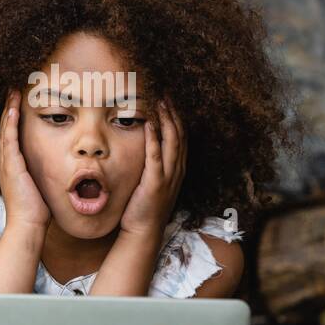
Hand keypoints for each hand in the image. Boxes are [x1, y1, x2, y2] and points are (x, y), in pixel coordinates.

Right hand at [0, 89, 50, 231]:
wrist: (28, 224)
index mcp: (11, 164)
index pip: (10, 134)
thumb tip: (55, 167)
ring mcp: (6, 163)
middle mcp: (6, 161)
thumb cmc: (36, 209)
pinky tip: (13, 109)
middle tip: (12, 89)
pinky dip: (10, 123)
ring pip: (5, 128)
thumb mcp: (38, 185)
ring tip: (12, 91)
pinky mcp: (11, 166)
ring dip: (8, 109)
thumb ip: (41, 173)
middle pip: (5, 127)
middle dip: (8, 107)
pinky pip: (9, 139)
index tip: (18, 101)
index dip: (12, 116)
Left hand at [120, 97, 186, 238]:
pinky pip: (156, 156)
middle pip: (179, 135)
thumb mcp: (153, 181)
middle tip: (166, 94)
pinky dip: (154, 139)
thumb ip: (153, 164)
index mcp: (177, 168)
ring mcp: (169, 177)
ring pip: (172, 142)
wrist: (144, 230)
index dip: (176, 117)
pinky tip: (150, 124)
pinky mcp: (155, 183)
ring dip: (166, 120)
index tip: (169, 100)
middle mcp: (177, 170)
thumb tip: (144, 145)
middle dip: (173, 113)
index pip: (181, 137)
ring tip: (160, 102)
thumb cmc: (144, 206)